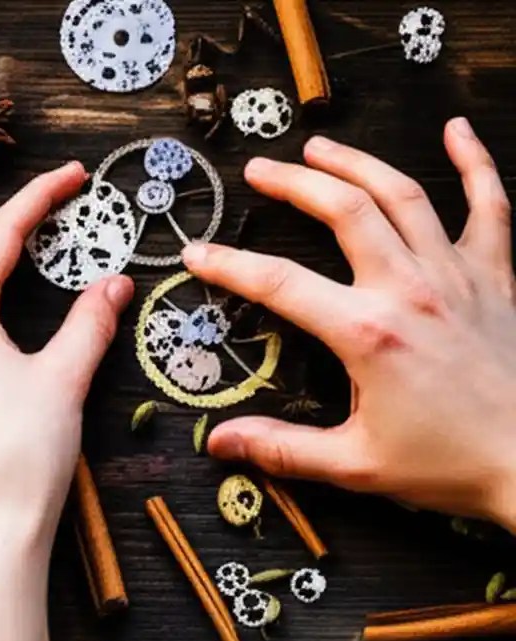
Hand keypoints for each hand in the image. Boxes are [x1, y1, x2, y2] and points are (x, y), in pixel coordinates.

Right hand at [184, 118, 515, 529]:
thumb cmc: (450, 466)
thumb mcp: (356, 465)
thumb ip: (283, 449)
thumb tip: (219, 443)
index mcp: (367, 333)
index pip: (279, 284)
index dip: (229, 265)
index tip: (197, 254)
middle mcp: (410, 290)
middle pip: (343, 211)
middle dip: (294, 183)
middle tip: (259, 171)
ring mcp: (457, 276)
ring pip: (402, 195)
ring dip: (356, 163)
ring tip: (319, 147)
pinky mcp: (497, 278)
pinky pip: (491, 207)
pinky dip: (477, 163)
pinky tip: (458, 130)